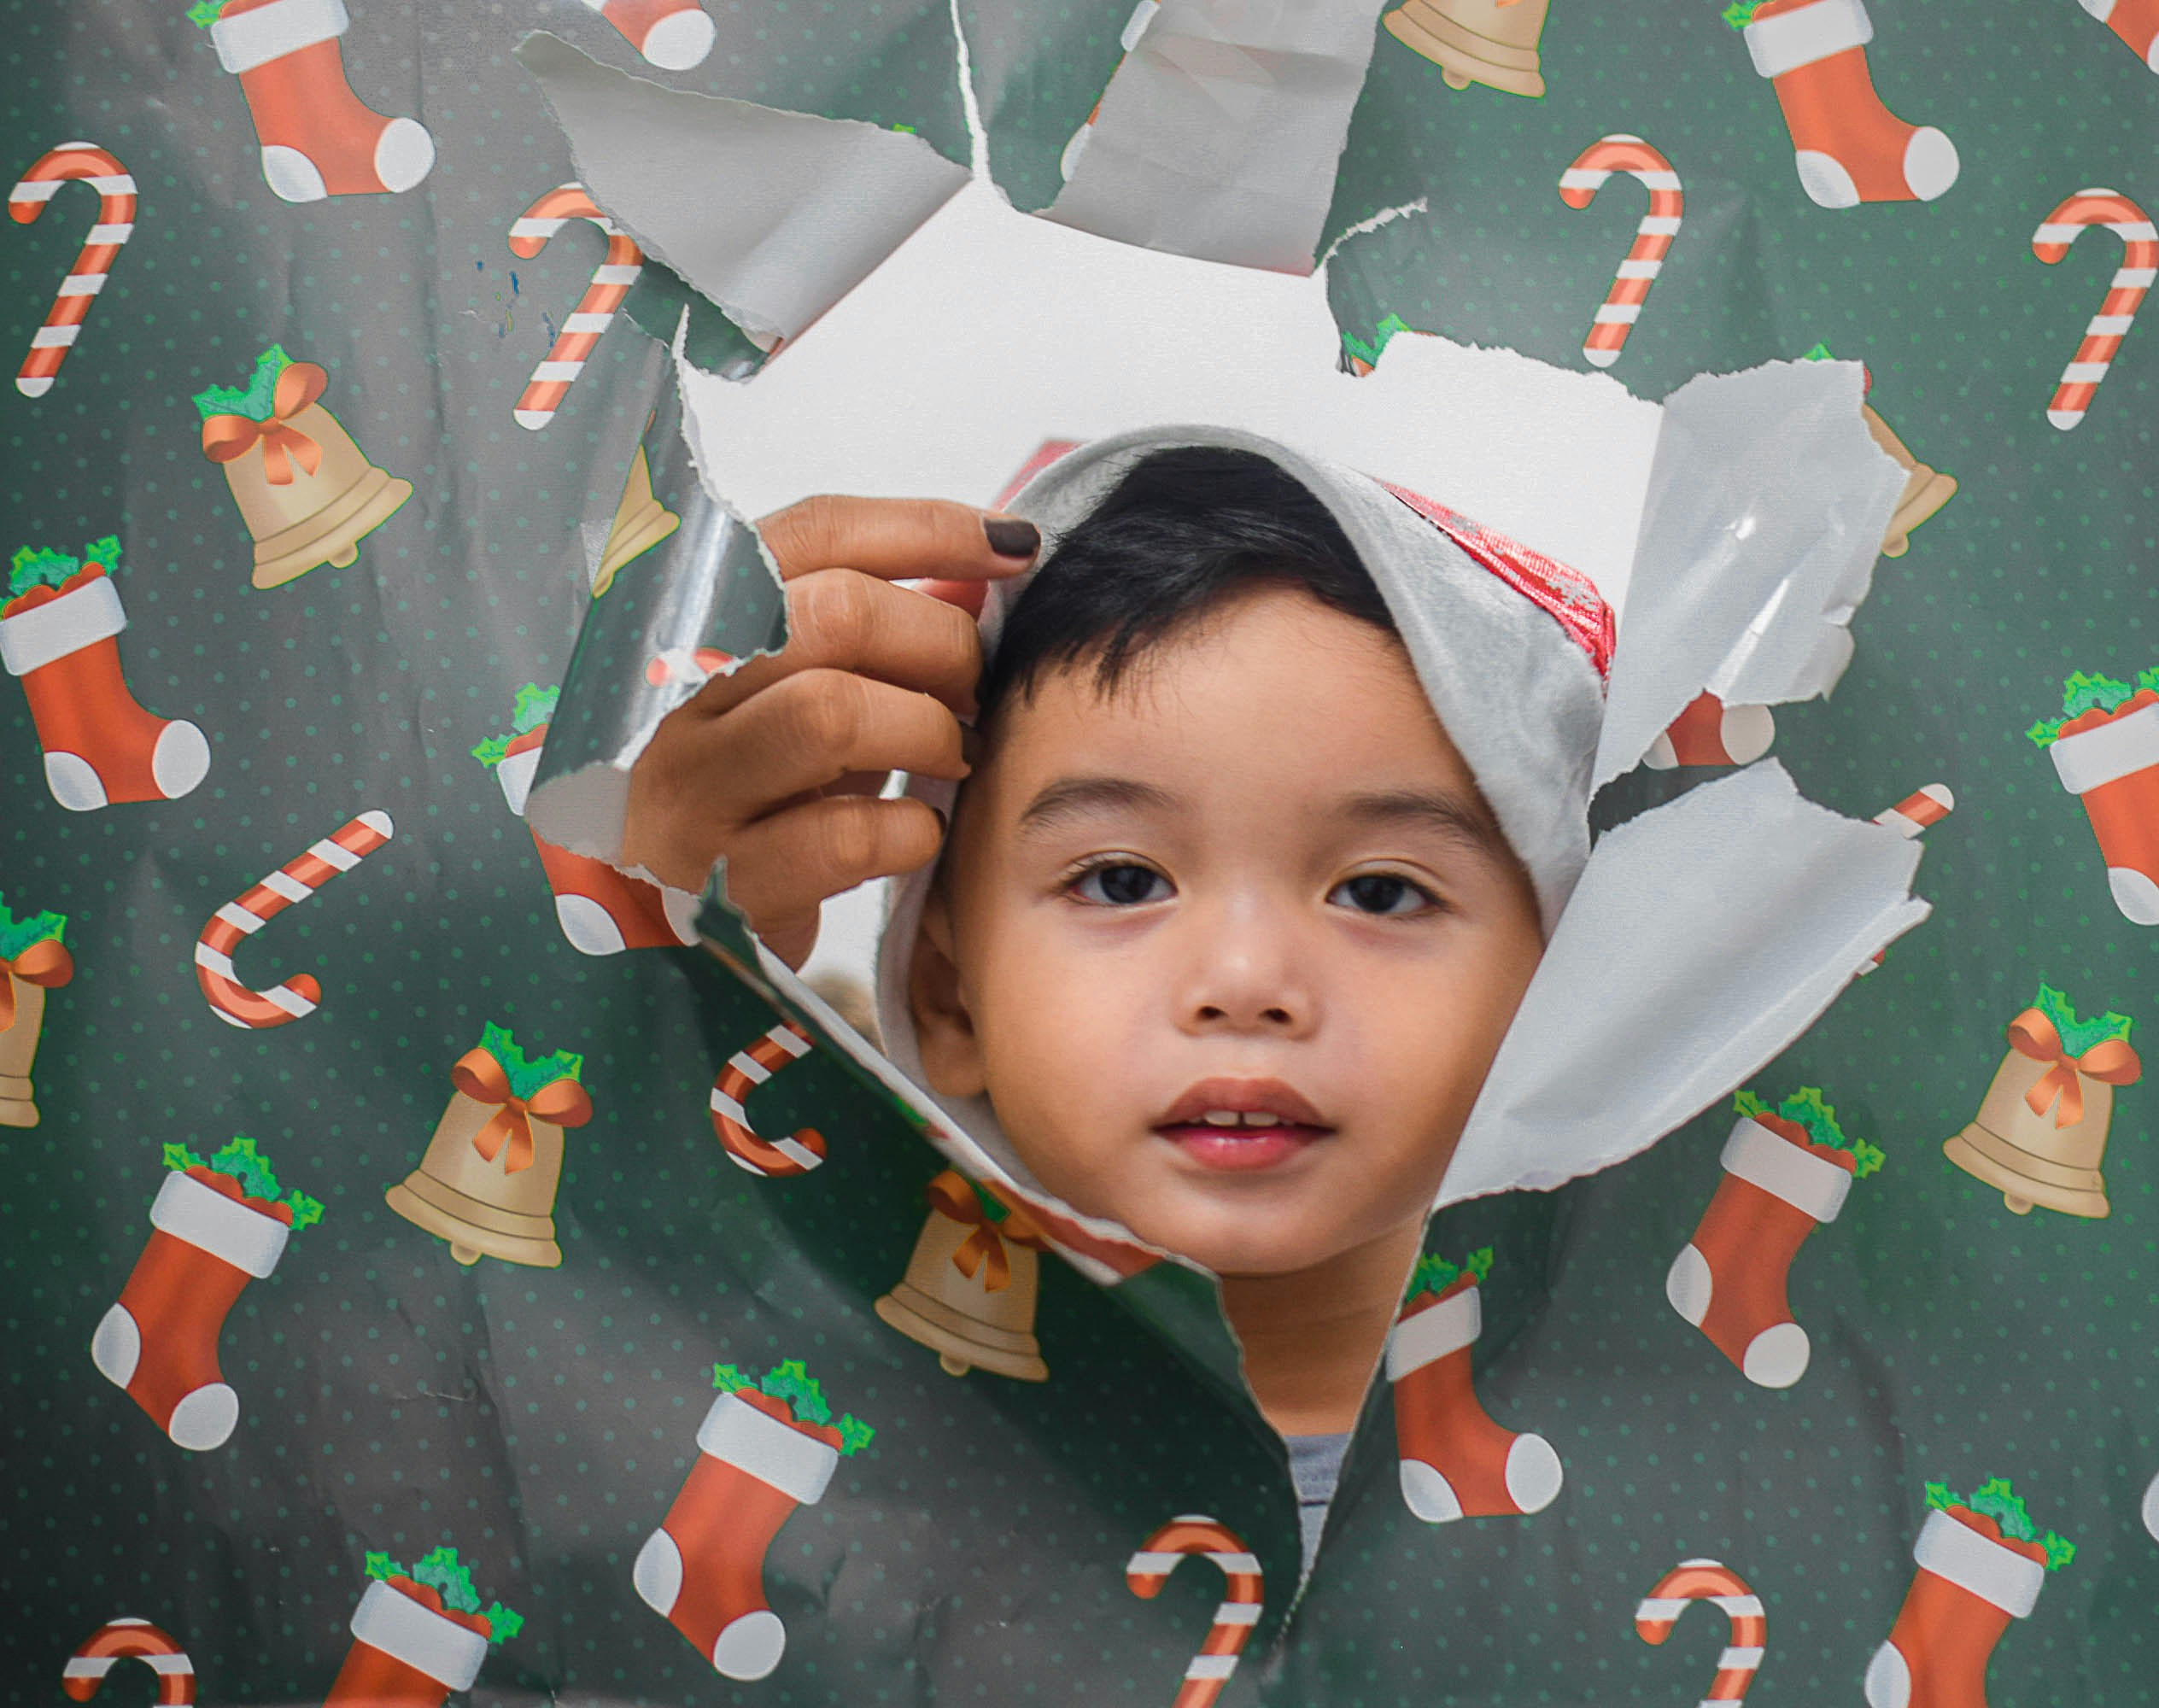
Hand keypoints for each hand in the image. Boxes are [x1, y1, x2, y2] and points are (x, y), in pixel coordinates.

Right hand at [622, 494, 1038, 969]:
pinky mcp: (718, 891)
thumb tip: (986, 570)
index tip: (1014, 545)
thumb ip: (882, 635)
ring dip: (926, 730)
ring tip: (948, 758)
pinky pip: (844, 836)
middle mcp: (672, 702)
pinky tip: (917, 836)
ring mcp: (687, 796)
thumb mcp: (809, 701)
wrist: (670, 953)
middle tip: (970, 690)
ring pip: (830, 712)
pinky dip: (911, 830)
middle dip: (938, 643)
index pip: (810, 535)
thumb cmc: (761, 804)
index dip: (924, 528)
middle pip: (830, 613)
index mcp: (692, 631)